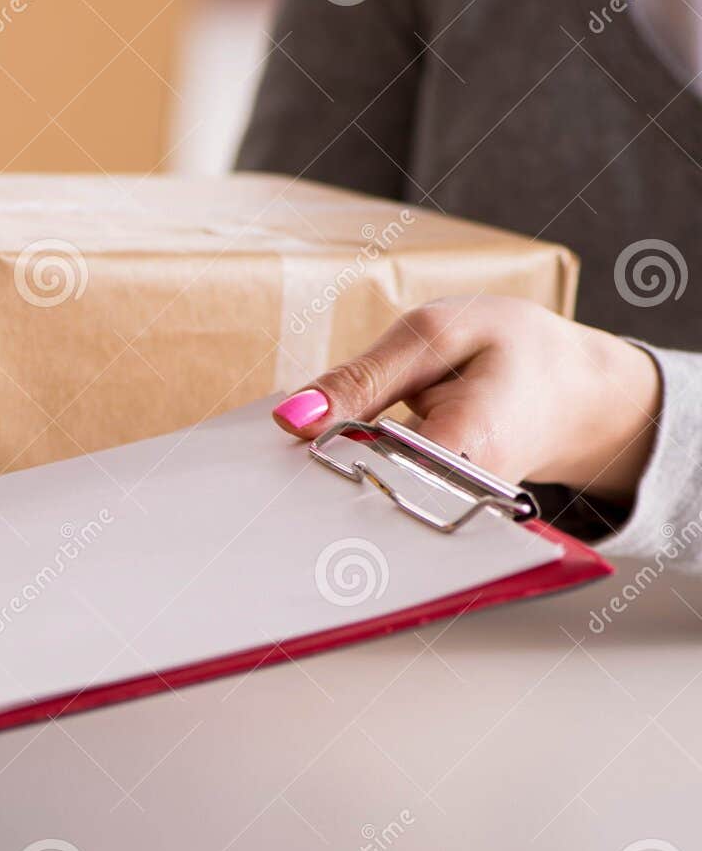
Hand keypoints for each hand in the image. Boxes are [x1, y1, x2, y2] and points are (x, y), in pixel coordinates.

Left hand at [270, 297, 660, 501]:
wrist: (576, 389)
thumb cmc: (510, 350)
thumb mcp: (436, 334)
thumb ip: (362, 377)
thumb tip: (289, 419)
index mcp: (469, 443)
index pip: (375, 475)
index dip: (319, 467)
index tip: (282, 458)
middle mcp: (464, 495)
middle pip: (367, 506)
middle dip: (314, 486)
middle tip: (274, 470)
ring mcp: (456, 514)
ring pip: (372, 512)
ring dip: (329, 487)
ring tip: (303, 466)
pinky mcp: (442, 516)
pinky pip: (384, 508)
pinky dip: (351, 487)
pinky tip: (328, 471)